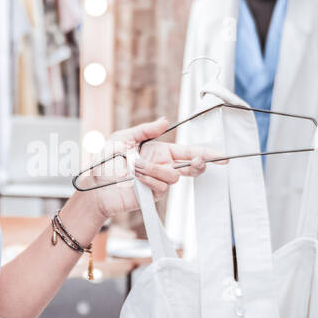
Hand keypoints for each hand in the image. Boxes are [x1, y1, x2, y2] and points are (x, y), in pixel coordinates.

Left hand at [79, 116, 222, 219]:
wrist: (94, 187)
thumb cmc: (106, 162)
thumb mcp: (122, 138)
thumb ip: (145, 130)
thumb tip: (166, 120)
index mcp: (159, 152)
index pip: (188, 152)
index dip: (207, 154)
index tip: (224, 156)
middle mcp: (162, 168)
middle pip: (192, 167)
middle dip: (198, 163)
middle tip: (198, 161)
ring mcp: (159, 183)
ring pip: (174, 176)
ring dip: (155, 169)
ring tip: (135, 167)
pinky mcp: (153, 197)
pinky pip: (161, 187)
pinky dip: (148, 180)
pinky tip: (135, 178)